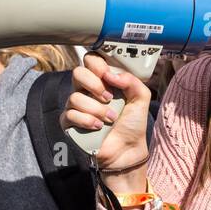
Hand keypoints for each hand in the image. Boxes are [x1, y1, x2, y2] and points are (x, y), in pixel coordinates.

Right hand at [61, 53, 151, 177]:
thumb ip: (131, 81)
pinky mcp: (69, 122)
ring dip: (96, 109)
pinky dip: (87, 120)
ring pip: (75, 97)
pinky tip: (98, 126)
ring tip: (110, 118)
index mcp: (103, 81)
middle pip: (77, 73)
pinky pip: (70, 114)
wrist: (127, 149)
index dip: (97, 64)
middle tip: (109, 97)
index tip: (108, 74)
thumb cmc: (132, 123)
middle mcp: (87, 90)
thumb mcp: (141, 98)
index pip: (91, 60)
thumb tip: (110, 74)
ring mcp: (76, 106)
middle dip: (94, 84)